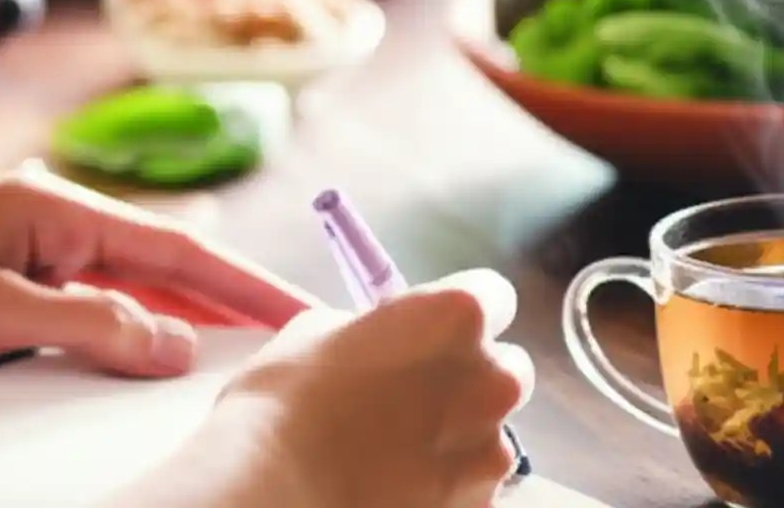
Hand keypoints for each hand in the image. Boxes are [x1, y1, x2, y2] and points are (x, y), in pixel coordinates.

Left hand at [0, 163, 314, 375]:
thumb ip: (92, 323)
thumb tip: (179, 346)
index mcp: (59, 208)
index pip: (174, 247)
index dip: (243, 282)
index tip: (300, 310)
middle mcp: (61, 220)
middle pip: (169, 263)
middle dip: (232, 298)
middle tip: (296, 334)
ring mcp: (45, 249)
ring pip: (142, 285)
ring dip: (193, 317)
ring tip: (251, 350)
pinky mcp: (28, 280)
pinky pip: (105, 304)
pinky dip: (145, 327)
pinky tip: (171, 355)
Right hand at [134, 269, 534, 507]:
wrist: (275, 490)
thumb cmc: (285, 399)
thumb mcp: (321, 331)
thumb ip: (377, 328)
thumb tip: (388, 338)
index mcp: (456, 317)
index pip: (495, 296)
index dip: (461, 316)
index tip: (434, 332)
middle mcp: (491, 380)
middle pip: (508, 370)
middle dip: (474, 380)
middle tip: (418, 396)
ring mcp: (490, 450)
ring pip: (494, 435)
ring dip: (463, 437)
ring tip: (402, 451)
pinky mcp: (480, 506)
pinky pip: (477, 487)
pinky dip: (451, 486)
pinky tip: (401, 486)